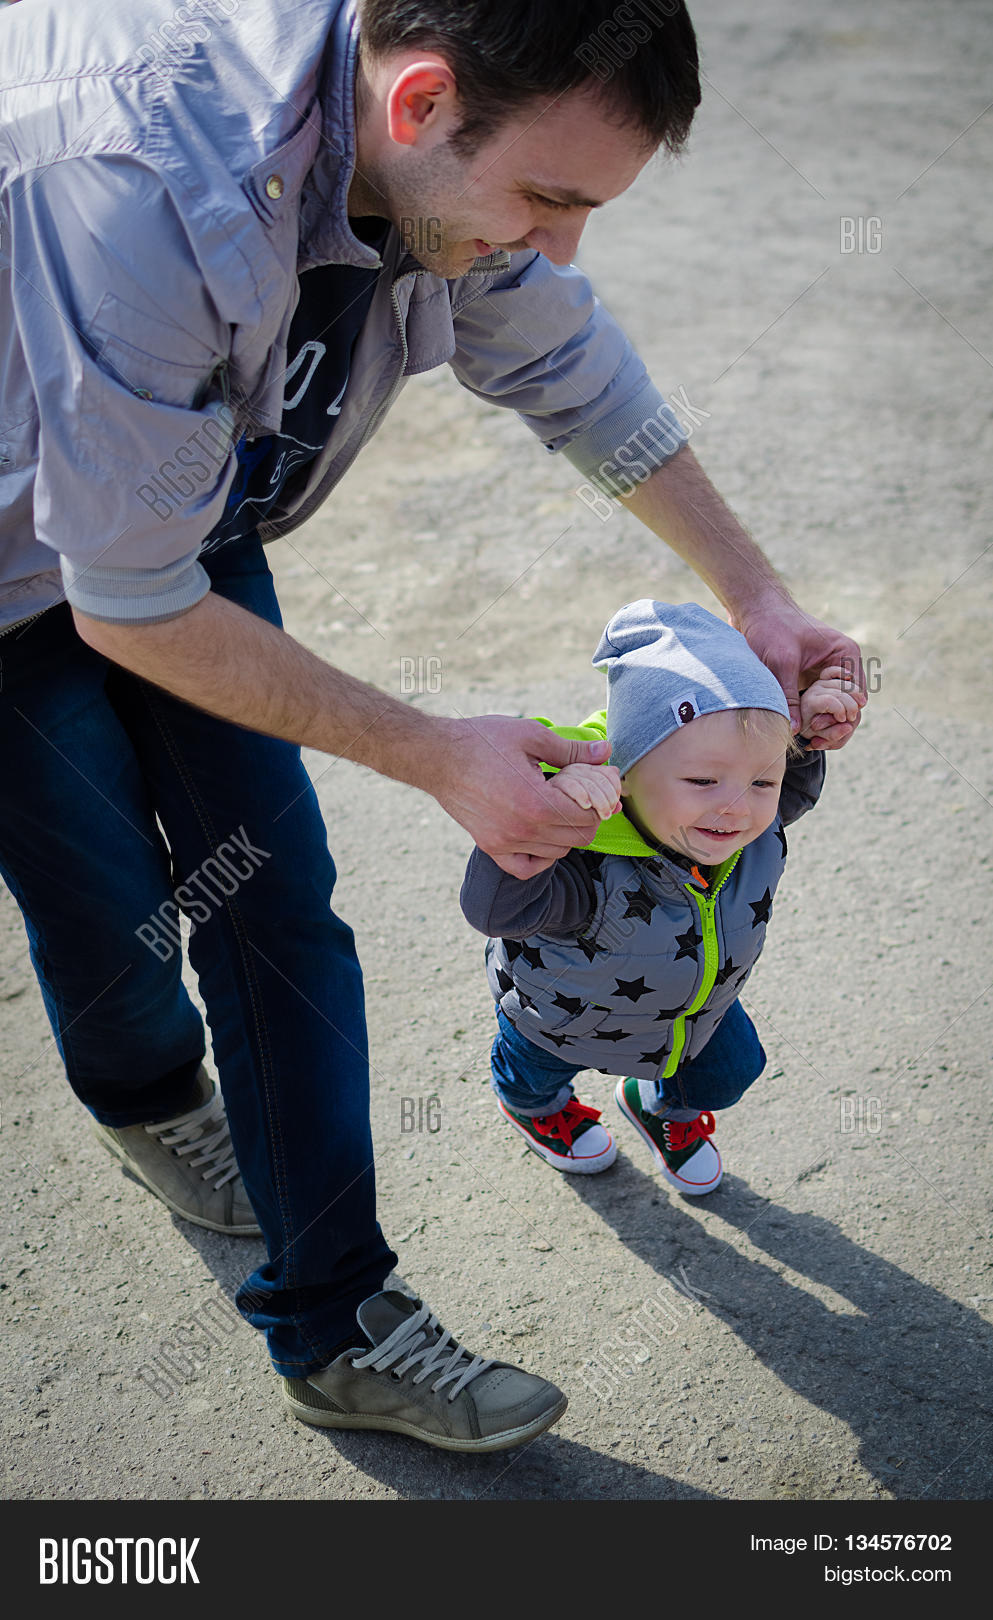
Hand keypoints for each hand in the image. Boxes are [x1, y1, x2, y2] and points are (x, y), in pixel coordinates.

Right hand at [432, 715, 613, 876]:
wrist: (437, 756)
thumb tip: (604, 752)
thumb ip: (571, 750)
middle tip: (582, 794)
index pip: (590, 815)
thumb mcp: (531, 736)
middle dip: (589, 815)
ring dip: (568, 832)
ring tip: (560, 806)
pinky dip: (542, 858)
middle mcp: (523, 830)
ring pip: (558, 851)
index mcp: (538, 803)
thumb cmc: (483, 741)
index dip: (601, 798)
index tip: (599, 782)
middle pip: (579, 837)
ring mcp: (506, 843)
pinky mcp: (491, 847)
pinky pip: (526, 868)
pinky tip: (544, 837)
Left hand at [729, 597, 866, 749]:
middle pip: (849, 705)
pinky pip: (819, 708)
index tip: (823, 727)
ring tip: (812, 742)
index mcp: (845, 655)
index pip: (856, 694)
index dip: (844, 715)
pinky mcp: (811, 683)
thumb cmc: (771, 628)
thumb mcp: (781, 662)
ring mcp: (826, 676)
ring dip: (826, 726)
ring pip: (835, 710)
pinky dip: (814, 721)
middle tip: (817, 742)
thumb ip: (789, 695)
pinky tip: (805, 736)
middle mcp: (840, 667)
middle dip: (836, 725)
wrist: (754, 610)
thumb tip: (795, 730)